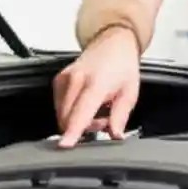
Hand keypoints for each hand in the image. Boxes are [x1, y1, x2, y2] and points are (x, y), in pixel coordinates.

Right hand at [52, 25, 140, 147]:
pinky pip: (60, 107)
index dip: (73, 131)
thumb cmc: (122, 66)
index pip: (81, 112)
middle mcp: (76, 79)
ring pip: (62, 115)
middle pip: (68, 119)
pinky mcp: (58, 80)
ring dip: (77, 120)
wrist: (113, 43)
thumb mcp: (129, 93)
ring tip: (97, 109)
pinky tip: (86, 103)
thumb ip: (120, 116)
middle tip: (104, 118)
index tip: (64, 145)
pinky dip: (72, 112)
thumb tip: (114, 135)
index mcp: (96, 83)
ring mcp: (64, 78)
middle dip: (84, 128)